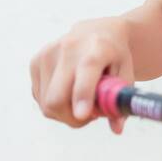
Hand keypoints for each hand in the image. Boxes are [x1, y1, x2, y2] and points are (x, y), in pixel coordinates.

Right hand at [30, 18, 133, 133]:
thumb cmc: (115, 57)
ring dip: (65, 113)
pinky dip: (54, 104)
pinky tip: (68, 91)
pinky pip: (40, 99)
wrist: (98, 31)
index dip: (83, 95)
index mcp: (98, 47)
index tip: (83, 115)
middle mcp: (69, 47)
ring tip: (82, 100)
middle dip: (73, 118)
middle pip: (58, 97)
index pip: (87, 70)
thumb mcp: (126, 75)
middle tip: (90, 116)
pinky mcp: (35, 62)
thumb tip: (117, 129)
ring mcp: (48, 54)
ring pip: (47, 104)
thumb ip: (121, 101)